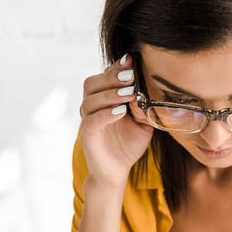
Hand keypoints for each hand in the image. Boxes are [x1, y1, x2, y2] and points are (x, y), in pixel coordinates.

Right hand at [79, 54, 153, 189]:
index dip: (117, 67)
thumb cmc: (129, 144)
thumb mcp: (143, 122)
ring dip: (110, 94)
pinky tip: (120, 111)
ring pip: (90, 100)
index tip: (132, 60)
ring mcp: (88, 120)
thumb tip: (143, 91)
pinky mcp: (87, 136)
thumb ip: (144, 106)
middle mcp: (93, 106)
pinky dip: (105, 114)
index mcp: (104, 99)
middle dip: (112, 77)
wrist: (118, 171)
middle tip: (131, 76)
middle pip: (93, 83)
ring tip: (129, 94)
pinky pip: (91, 121)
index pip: (106, 76)